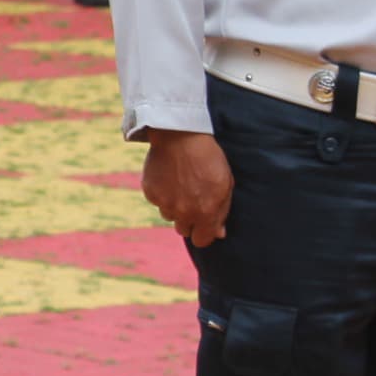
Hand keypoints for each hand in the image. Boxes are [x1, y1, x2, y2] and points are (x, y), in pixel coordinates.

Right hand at [141, 128, 233, 247]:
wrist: (180, 135)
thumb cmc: (208, 158)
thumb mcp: (225, 184)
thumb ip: (221, 212)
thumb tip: (219, 233)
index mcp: (205, 213)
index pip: (202, 240)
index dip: (204, 233)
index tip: (204, 224)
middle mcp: (183, 212)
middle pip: (183, 230)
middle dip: (189, 220)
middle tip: (193, 200)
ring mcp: (164, 203)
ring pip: (169, 215)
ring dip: (174, 207)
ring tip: (180, 185)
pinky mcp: (150, 192)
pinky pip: (157, 201)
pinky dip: (162, 193)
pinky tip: (169, 177)